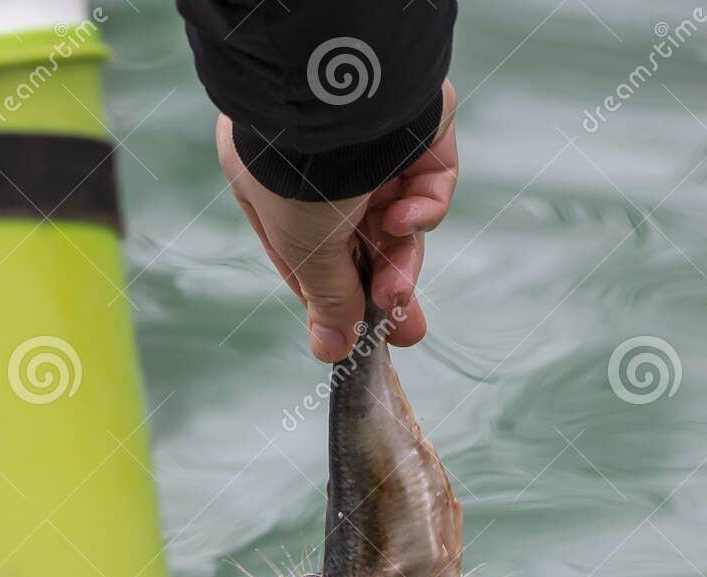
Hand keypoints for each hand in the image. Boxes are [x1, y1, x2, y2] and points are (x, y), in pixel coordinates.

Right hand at [216, 81, 458, 362]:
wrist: (340, 96)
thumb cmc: (300, 172)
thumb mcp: (306, 250)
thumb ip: (327, 299)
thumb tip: (331, 350)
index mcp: (277, 184)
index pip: (310, 254)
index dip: (335, 296)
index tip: (353, 336)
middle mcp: (324, 163)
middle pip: (362, 241)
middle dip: (383, 289)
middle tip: (404, 332)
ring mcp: (375, 144)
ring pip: (398, 219)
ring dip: (402, 260)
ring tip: (400, 292)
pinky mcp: (419, 129)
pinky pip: (429, 182)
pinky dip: (423, 209)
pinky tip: (407, 219)